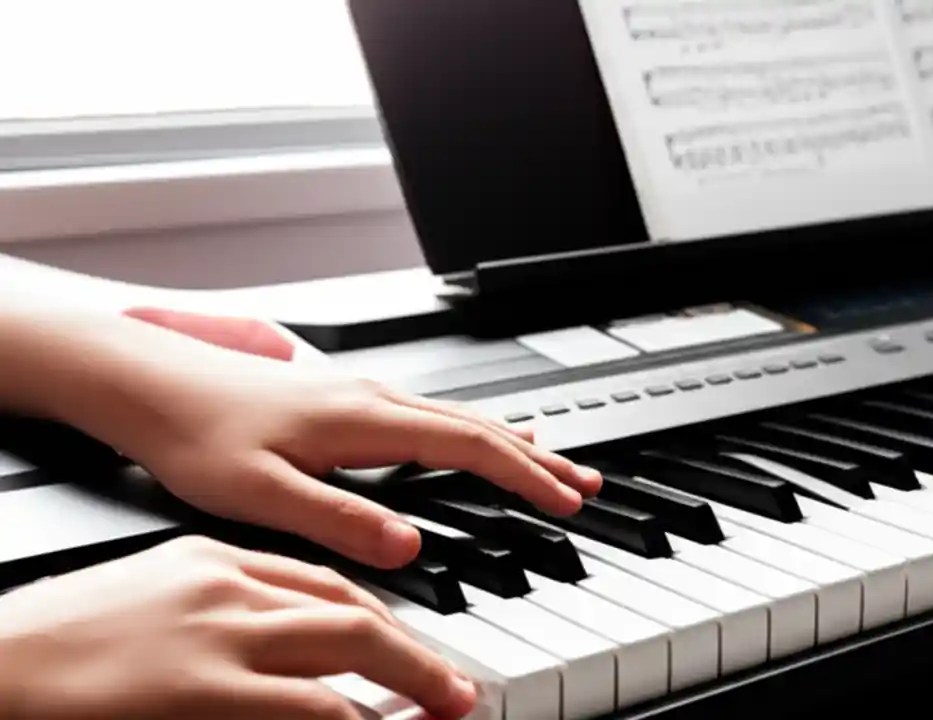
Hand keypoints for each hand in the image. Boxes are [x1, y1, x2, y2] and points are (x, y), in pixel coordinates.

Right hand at [0, 536, 473, 719]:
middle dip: (415, 651)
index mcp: (214, 560)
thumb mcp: (155, 594)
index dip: (382, 618)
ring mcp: (216, 638)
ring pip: (343, 651)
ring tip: (442, 711)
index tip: (412, 646)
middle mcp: (226, 590)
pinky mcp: (200, 690)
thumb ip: (225, 605)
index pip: (323, 582)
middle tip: (455, 688)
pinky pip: (306, 708)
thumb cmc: (60, 640)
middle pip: (351, 609)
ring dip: (405, 683)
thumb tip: (289, 638)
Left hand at [57, 310, 601, 568]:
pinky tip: (472, 440)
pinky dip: (472, 433)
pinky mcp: (344, 401)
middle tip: (584, 483)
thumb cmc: (194, 433)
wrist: (147, 381)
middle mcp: (372, 399)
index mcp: (362, 420)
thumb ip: (339, 519)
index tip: (566, 499)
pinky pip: (431, 416)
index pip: (469, 446)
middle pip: (479, 426)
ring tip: (550, 464)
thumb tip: (407, 546)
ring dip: (511, 444)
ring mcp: (361, 396)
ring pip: (458, 418)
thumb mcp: (259, 492)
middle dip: (539, 457)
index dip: (525, 475)